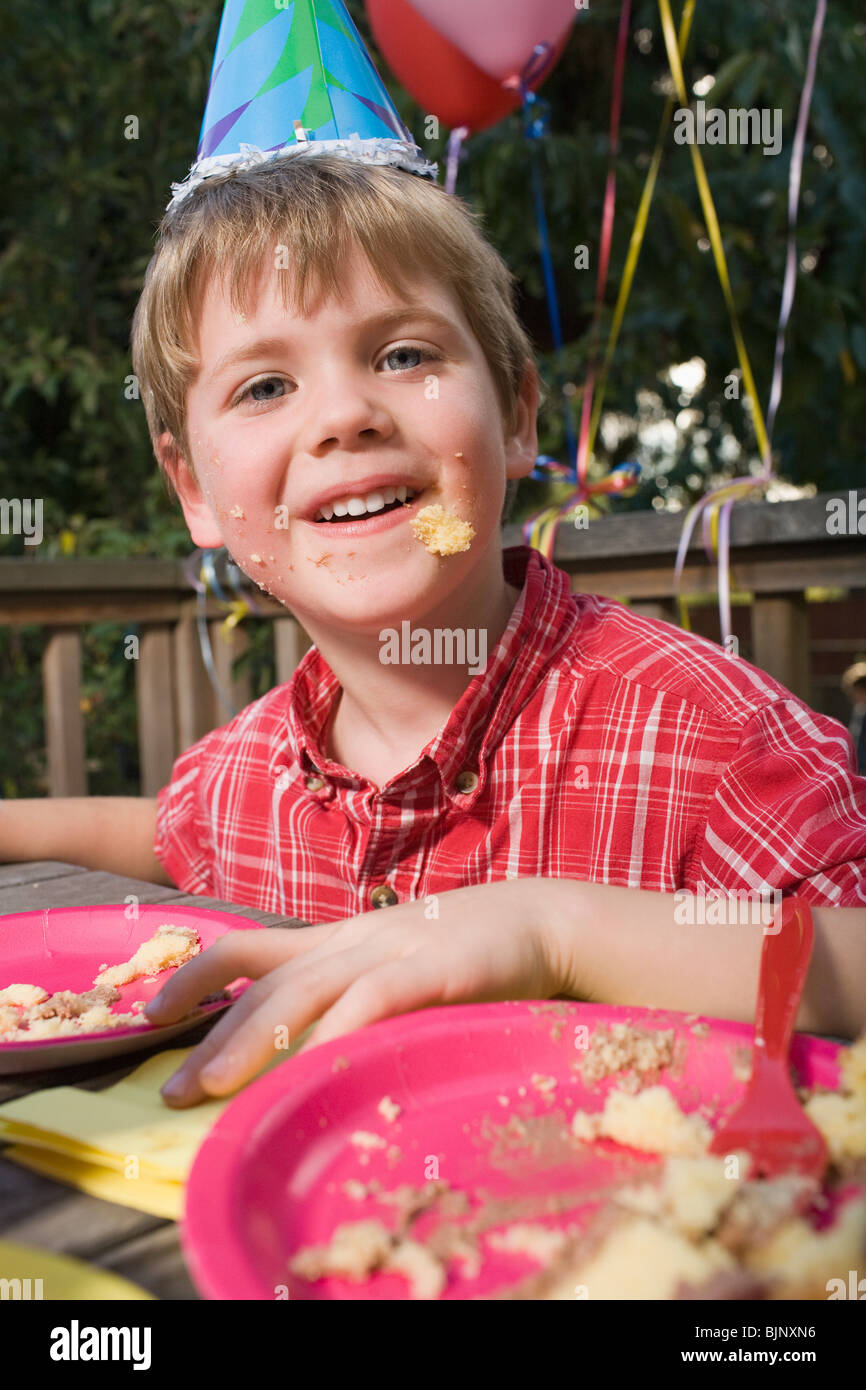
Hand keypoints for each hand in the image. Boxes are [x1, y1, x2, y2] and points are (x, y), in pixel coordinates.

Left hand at [145, 877, 573, 1105]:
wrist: (540, 920)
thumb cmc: (465, 953)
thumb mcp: (390, 964)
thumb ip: (347, 992)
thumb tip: (295, 1044)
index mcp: (337, 939)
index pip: (249, 945)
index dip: (197, 974)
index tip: (153, 1013)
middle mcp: (353, 940)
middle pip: (268, 981)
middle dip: (212, 1034)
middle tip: (172, 1088)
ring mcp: (392, 949)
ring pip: (308, 990)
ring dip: (254, 1038)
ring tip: (214, 1085)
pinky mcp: (435, 967)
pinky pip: (378, 999)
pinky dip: (343, 1029)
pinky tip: (315, 1063)